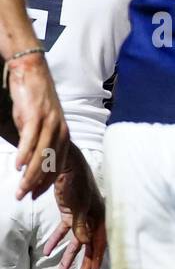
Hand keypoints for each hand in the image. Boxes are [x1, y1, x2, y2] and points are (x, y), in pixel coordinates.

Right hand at [8, 55, 67, 198]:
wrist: (31, 71)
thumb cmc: (32, 98)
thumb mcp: (36, 123)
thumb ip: (35, 140)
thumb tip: (28, 158)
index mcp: (63, 135)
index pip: (57, 165)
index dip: (46, 182)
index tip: (35, 196)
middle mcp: (60, 131)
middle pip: (50, 164)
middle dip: (36, 184)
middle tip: (23, 197)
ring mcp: (49, 123)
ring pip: (41, 156)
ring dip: (29, 175)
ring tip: (20, 188)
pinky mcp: (36, 116)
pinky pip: (30, 140)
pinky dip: (24, 154)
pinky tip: (17, 166)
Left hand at [43, 143, 105, 268]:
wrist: (68, 166)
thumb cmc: (77, 185)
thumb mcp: (79, 207)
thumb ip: (81, 226)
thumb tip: (84, 243)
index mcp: (100, 218)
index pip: (99, 242)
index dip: (96, 258)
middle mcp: (93, 219)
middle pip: (89, 244)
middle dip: (83, 261)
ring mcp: (81, 216)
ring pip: (76, 240)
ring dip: (68, 254)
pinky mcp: (70, 212)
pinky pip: (64, 230)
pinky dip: (57, 240)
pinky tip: (47, 250)